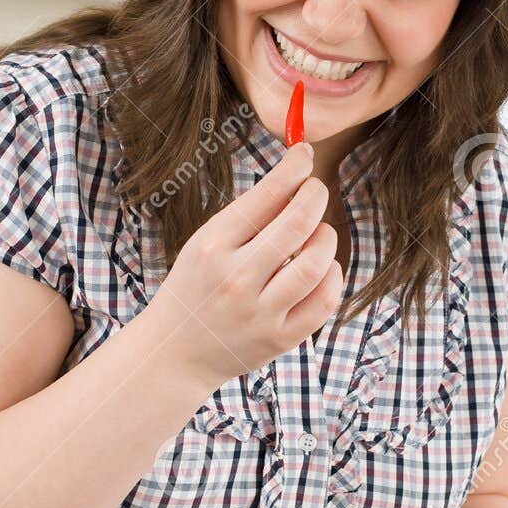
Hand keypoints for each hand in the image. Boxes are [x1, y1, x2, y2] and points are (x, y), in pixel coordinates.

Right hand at [150, 141, 342, 390]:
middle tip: (316, 191)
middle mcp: (236, 279)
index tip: (305, 154)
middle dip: (315, 197)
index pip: (265, 197)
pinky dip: (332, 276)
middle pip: (298, 224)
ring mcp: (259, 312)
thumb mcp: (205, 244)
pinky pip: (324, 301)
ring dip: (326, 238)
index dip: (294, 169)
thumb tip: (295, 177)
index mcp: (213, 247)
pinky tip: (324, 268)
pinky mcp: (279, 338)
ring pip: (317, 263)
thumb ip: (247, 217)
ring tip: (319, 234)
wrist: (175, 353)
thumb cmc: (195, 288)